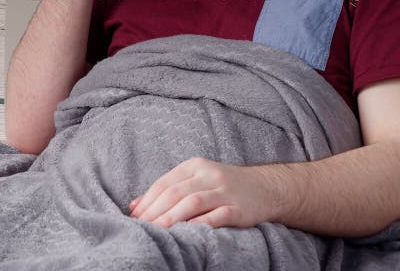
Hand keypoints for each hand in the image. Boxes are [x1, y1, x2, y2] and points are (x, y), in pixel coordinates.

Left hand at [129, 158, 281, 228]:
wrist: (266, 188)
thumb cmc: (224, 187)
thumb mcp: (197, 180)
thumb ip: (168, 190)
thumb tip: (134, 206)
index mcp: (195, 166)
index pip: (165, 182)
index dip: (147, 200)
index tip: (134, 217)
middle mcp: (209, 175)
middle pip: (175, 192)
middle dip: (154, 211)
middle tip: (141, 227)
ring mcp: (224, 191)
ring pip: (192, 202)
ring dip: (171, 218)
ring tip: (156, 232)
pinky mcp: (238, 208)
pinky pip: (215, 216)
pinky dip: (198, 225)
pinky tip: (186, 233)